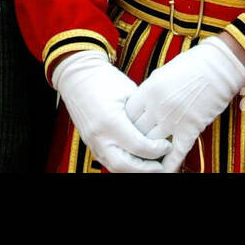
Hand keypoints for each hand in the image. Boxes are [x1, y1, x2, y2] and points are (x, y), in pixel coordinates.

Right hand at [51, 50, 170, 172]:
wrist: (77, 75)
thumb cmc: (104, 79)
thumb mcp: (129, 93)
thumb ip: (142, 115)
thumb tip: (159, 131)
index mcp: (111, 121)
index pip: (139, 147)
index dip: (157, 149)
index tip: (167, 145)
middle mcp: (99, 135)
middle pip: (126, 166)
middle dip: (147, 169)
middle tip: (161, 165)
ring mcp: (92, 140)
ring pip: (115, 168)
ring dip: (134, 170)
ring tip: (150, 165)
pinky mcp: (89, 142)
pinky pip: (107, 161)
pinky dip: (123, 164)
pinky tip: (135, 160)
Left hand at [125, 37, 244, 171]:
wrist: (217, 67)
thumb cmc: (189, 66)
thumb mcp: (160, 74)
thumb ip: (148, 92)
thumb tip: (139, 106)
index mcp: (147, 90)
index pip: (127, 114)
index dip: (126, 123)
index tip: (126, 128)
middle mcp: (157, 106)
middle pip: (137, 130)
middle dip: (134, 138)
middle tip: (133, 145)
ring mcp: (173, 119)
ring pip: (152, 143)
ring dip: (149, 151)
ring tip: (146, 158)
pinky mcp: (191, 128)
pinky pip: (176, 152)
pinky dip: (170, 164)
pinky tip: (165, 171)